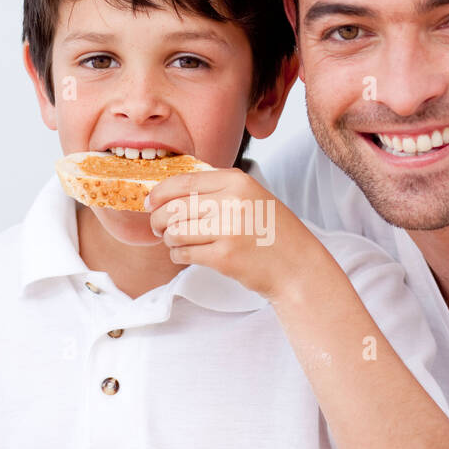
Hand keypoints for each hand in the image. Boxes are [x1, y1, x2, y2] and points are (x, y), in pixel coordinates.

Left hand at [145, 168, 319, 300]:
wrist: (298, 266)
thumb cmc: (273, 233)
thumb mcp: (252, 197)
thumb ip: (218, 190)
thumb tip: (170, 191)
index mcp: (237, 181)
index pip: (183, 182)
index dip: (160, 193)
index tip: (150, 202)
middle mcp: (232, 202)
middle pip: (174, 208)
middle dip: (159, 219)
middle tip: (159, 227)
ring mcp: (228, 230)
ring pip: (175, 232)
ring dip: (170, 240)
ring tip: (177, 242)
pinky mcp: (224, 257)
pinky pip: (184, 254)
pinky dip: (179, 255)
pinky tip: (186, 255)